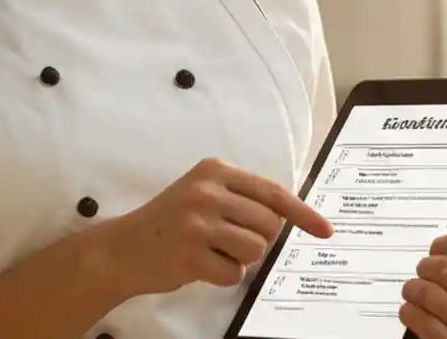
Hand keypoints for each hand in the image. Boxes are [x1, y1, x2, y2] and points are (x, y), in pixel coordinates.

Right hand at [96, 158, 333, 299]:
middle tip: (227, 240)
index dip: (303, 213)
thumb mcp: (202, 194)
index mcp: (214, 170)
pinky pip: (234, 274)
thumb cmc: (170, 223)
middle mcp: (207, 191)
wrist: (121, 249)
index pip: (272, 192)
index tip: (325, 230)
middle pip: (269, 225)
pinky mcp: (189, 254)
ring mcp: (197, 222)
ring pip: (256, 250)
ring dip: (240, 259)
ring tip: (211, 251)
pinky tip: (199, 265)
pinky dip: (222, 276)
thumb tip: (290, 216)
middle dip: (258, 240)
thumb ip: (240, 197)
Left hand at [400, 206, 446, 338]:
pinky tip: (414, 310)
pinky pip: (418, 319)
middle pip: (445, 268)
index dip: (445, 242)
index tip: (437, 248)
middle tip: (423, 272)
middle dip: (424, 267)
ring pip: (428, 293)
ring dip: (412, 289)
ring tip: (415, 291)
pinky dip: (408, 312)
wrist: (436, 326)